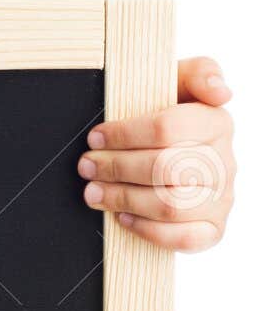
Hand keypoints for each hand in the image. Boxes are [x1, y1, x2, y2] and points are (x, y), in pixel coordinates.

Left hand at [76, 57, 234, 251]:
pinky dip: (148, 229)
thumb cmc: (167, 117)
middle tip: (86, 166)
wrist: (172, 154)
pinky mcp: (213, 228)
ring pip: (171, 204)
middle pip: (165, 168)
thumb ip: (197, 73)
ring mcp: (221, 198)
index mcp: (215, 122)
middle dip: (117, 168)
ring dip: (124, 199)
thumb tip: (220, 91)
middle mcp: (224, 162)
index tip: (95, 137)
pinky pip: (185, 237)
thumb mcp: (176, 84)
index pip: (167, 128)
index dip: (124, 134)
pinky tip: (122, 217)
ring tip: (93, 192)